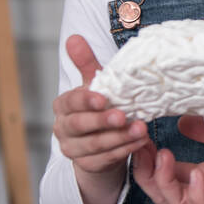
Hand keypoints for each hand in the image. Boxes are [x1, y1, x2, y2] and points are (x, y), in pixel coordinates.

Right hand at [52, 34, 150, 174]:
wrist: (100, 140)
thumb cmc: (98, 106)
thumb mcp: (94, 84)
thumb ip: (85, 63)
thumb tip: (74, 37)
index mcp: (63, 106)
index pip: (70, 102)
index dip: (85, 100)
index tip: (103, 98)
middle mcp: (63, 129)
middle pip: (79, 125)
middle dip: (102, 121)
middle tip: (123, 116)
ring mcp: (73, 149)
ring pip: (95, 145)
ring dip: (119, 137)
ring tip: (141, 129)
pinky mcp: (87, 165)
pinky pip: (106, 159)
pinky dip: (124, 150)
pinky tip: (140, 142)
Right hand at [129, 117, 203, 203]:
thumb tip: (184, 120)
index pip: (170, 171)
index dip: (150, 157)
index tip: (139, 134)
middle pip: (164, 191)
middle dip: (146, 172)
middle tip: (139, 146)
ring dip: (164, 183)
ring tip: (162, 156)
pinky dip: (196, 196)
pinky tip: (196, 173)